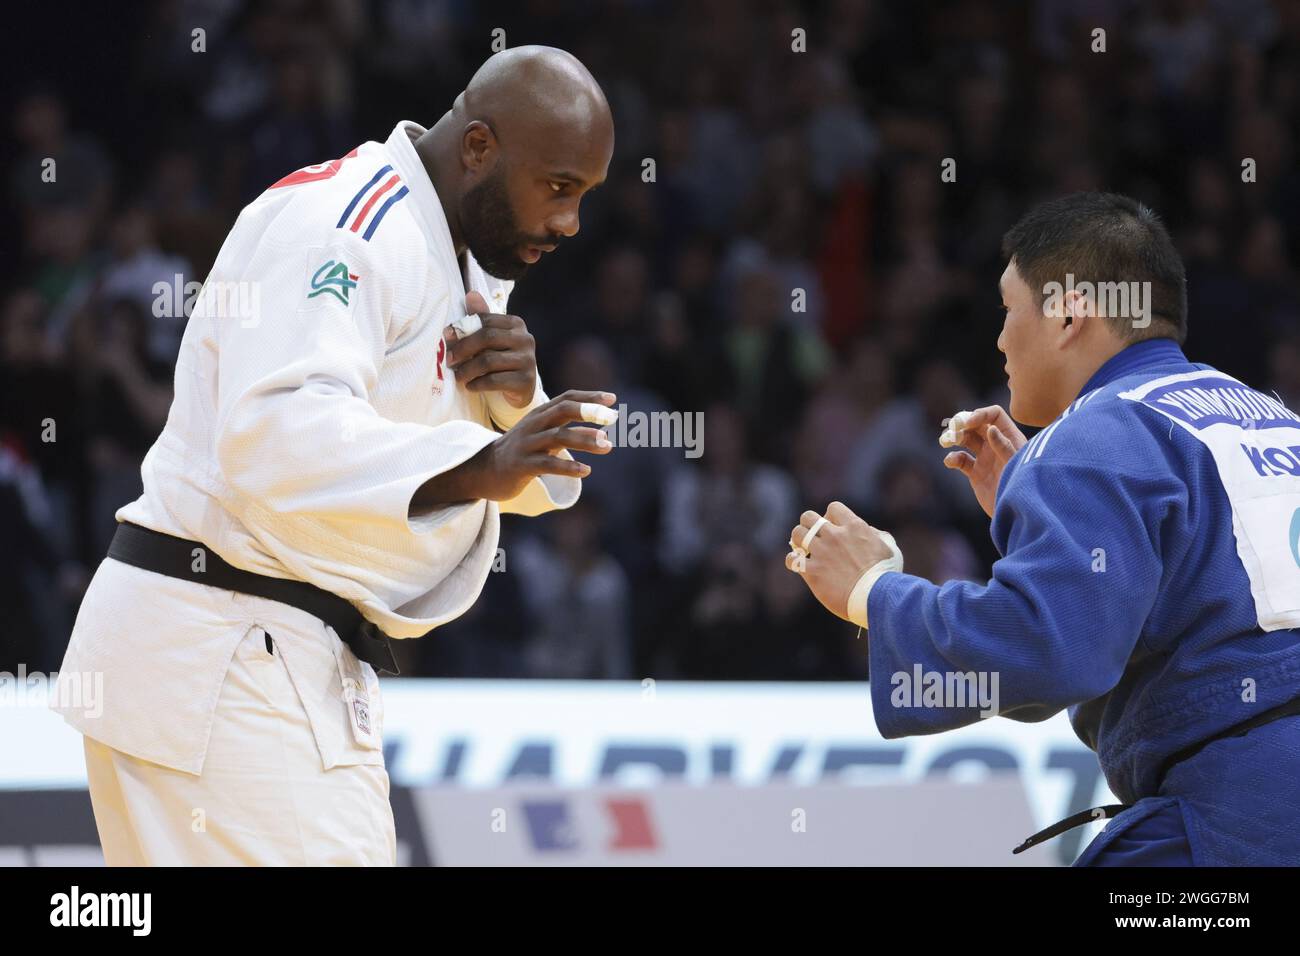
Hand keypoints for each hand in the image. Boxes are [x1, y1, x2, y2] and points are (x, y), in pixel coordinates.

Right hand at [411, 390, 615, 508]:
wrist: (483, 471)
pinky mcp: (521, 466)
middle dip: (588, 411)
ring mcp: (526, 445)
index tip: (612, 399)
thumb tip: (603, 432)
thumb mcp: (544, 436)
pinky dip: (568, 467)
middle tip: (612, 418)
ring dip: (585, 439)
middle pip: (562, 410)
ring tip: (608, 446)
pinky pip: (547, 464)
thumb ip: (569, 431)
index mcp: (539, 414)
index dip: (589, 397)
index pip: (567, 398)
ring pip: (558, 437)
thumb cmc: (521, 452)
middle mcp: (533, 425)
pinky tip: (586, 470)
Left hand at [446, 291, 537, 407]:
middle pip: (487, 337)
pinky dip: (477, 384)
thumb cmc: (501, 360)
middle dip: (464, 349)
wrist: (519, 389)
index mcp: (516, 324)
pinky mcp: (526, 381)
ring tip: (458, 376)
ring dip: (468, 370)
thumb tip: (470, 294)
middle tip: (449, 360)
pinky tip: (470, 386)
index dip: (463, 328)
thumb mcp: (491, 339)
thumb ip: (480, 319)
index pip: (486, 320)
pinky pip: (494, 380)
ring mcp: (528, 361)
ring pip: (489, 360)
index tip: (446, 337)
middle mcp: (526, 339)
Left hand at [784, 501, 894, 622]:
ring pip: (797, 534)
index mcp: (854, 527)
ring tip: (803, 550)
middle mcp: (835, 535)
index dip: (830, 516)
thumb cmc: (887, 575)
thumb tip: (870, 532)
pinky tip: (799, 566)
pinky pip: (792, 560)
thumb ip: (877, 536)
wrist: (876, 597)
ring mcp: (822, 552)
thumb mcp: (889, 549)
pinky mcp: (813, 571)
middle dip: (808, 525)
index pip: (833, 508)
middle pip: (808, 516)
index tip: (833, 528)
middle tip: (813, 538)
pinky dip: (792, 561)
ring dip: (798, 541)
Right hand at [941, 405, 1026, 517]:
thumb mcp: (1015, 464)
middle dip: (962, 423)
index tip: (967, 423)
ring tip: (945, 442)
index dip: (980, 414)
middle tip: (951, 429)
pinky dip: (952, 458)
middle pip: (976, 424)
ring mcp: (985, 458)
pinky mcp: (975, 473)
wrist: (1017, 514)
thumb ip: (1004, 447)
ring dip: (953, 438)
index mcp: (1010, 437)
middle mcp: (996, 444)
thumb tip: (990, 429)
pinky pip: (960, 460)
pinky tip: (950, 462)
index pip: (994, 415)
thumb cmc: (1022, 486)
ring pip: (965, 440)